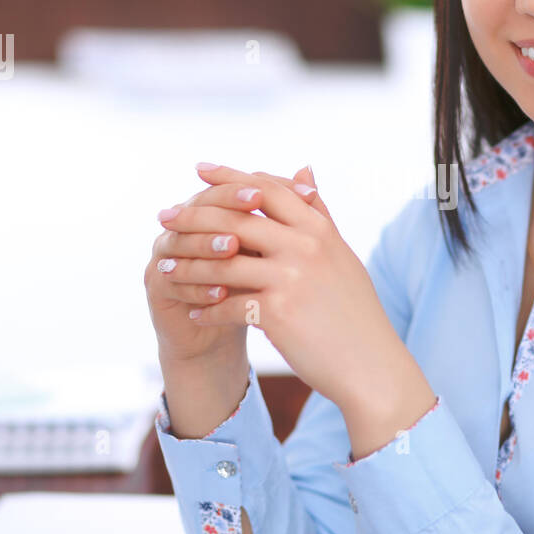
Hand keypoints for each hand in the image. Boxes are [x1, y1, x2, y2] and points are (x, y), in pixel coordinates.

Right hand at [145, 174, 269, 366]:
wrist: (223, 335)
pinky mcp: (156, 286)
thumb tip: (308, 172)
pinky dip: (198, 287)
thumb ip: (285, 214)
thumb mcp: (271, 251)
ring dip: (209, 244)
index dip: (254, 186)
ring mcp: (165, 255)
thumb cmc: (251, 286)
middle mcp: (182, 226)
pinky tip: (221, 294)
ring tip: (235, 247)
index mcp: (207, 211)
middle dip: (228, 207)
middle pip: (201, 208)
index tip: (282, 190)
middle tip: (255, 204)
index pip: (226, 188)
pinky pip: (173, 282)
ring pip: (184, 243)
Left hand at [173, 162, 405, 407]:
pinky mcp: (278, 312)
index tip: (200, 171)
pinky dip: (207, 310)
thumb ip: (318, 211)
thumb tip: (304, 167)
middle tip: (163, 217)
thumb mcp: (340, 253)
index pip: (266, 189)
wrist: (370, 365)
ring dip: (189, 266)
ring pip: (223, 262)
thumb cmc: (354, 311)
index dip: (229, 177)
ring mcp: (291, 278)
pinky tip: (194, 314)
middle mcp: (305, 246)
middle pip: (236, 218)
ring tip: (164, 269)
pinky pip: (228, 305)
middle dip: (193, 215)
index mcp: (318, 229)